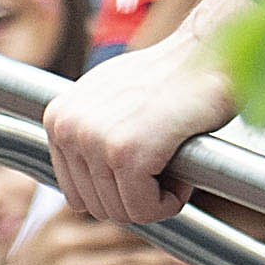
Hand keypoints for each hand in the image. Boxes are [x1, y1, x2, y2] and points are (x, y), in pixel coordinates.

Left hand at [48, 32, 239, 224]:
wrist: (206, 52)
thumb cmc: (169, 79)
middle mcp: (67, 128)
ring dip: (156, 197)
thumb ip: (89, 134)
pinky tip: (181, 161)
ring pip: (121, 212)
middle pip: (97, 207)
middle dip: (137, 196)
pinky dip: (172, 199)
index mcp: (58, 118)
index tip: (145, 162)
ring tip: (172, 155)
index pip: (77, 194)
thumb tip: (83, 190)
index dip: (118, 189)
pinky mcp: (126, 152)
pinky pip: (145, 210)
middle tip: (163, 160)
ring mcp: (94, 139)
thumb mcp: (110, 99)